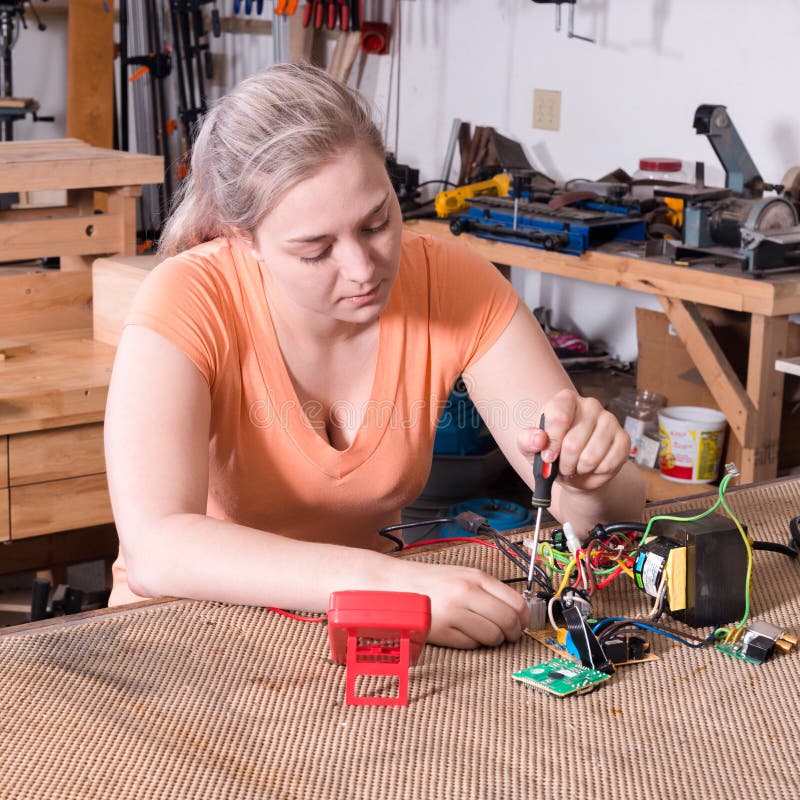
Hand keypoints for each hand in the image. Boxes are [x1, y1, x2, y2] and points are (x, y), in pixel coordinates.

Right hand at [395, 560, 527, 648]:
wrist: (396, 585)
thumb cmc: (431, 582)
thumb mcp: (463, 575)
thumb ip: (489, 590)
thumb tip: (517, 612)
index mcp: (475, 577)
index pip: (516, 603)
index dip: (523, 619)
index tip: (521, 624)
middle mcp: (466, 593)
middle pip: (508, 622)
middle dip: (512, 633)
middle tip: (507, 635)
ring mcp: (454, 613)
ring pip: (493, 636)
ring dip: (493, 640)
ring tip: (482, 633)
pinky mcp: (442, 631)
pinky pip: (471, 645)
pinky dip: (472, 643)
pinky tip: (462, 633)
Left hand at [517, 388, 629, 492]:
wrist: (575, 469)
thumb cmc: (552, 452)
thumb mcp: (530, 448)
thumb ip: (527, 441)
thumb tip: (539, 439)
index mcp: (565, 400)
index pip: (558, 417)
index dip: (552, 443)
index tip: (548, 457)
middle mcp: (590, 405)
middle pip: (573, 442)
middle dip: (565, 462)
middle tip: (563, 465)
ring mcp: (609, 420)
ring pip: (591, 456)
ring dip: (579, 469)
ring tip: (576, 466)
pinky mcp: (623, 438)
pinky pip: (607, 464)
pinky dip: (596, 472)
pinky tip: (592, 466)